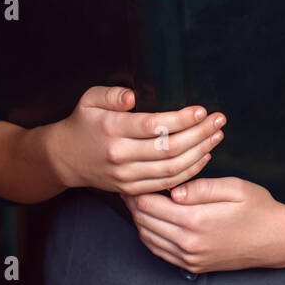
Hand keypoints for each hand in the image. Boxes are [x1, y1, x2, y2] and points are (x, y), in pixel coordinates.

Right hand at [46, 85, 225, 194]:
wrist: (65, 158)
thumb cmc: (83, 122)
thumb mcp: (89, 99)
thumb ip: (112, 94)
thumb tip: (132, 97)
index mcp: (112, 129)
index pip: (154, 126)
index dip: (181, 119)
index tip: (202, 110)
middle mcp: (121, 155)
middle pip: (169, 148)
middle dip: (199, 134)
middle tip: (219, 121)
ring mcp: (127, 176)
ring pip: (172, 169)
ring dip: (200, 153)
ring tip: (217, 136)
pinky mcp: (132, 189)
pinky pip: (166, 183)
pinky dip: (189, 172)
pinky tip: (203, 156)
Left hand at [120, 176, 284, 273]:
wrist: (277, 241)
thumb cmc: (259, 209)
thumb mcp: (235, 187)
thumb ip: (201, 187)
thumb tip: (173, 191)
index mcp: (196, 220)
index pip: (149, 204)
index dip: (138, 188)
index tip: (137, 174)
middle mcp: (189, 243)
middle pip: (144, 221)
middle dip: (134, 201)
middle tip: (132, 183)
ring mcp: (190, 258)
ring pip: (148, 238)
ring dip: (140, 218)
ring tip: (140, 199)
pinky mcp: (193, 266)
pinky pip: (160, 252)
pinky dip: (150, 236)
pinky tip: (153, 221)